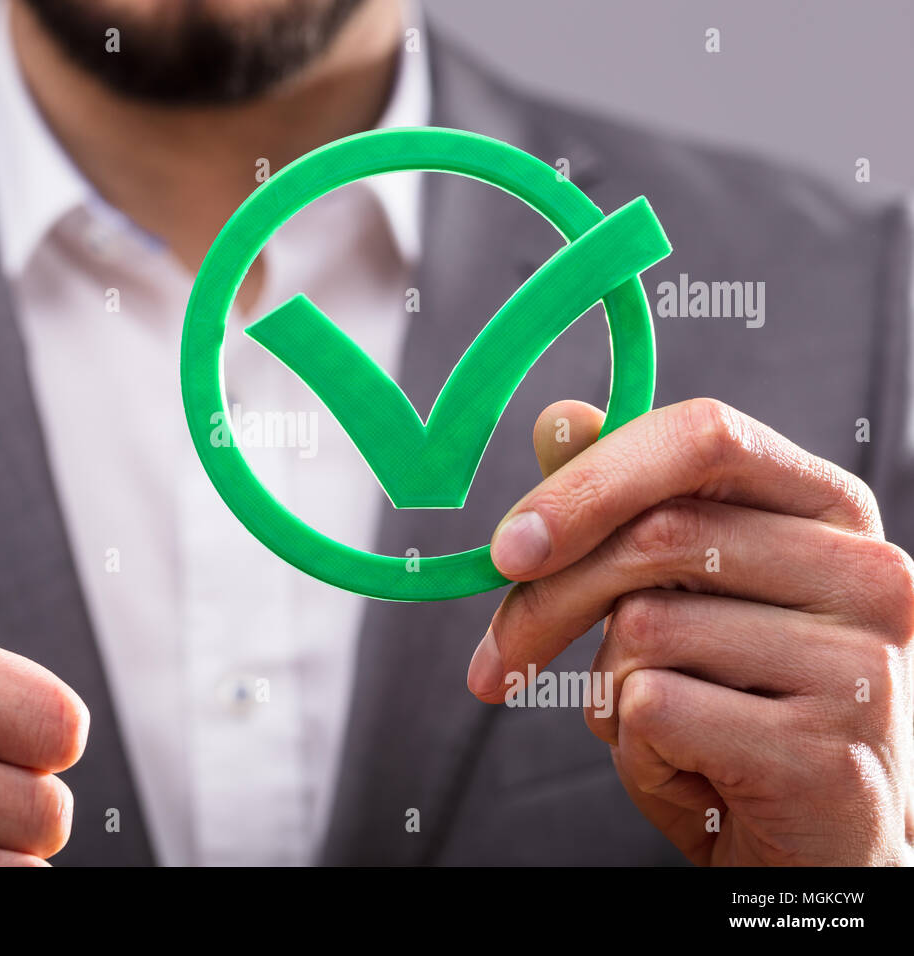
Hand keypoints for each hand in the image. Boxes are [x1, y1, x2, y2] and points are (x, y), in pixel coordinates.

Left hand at [467, 397, 913, 865]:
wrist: (813, 852)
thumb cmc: (736, 710)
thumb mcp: (680, 600)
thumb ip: (625, 506)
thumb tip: (561, 417)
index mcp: (828, 511)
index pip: (702, 436)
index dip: (587, 481)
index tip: (506, 547)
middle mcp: (867, 572)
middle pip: (653, 534)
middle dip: (544, 604)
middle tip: (496, 666)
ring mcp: (861, 665)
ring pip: (644, 628)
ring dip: (607, 693)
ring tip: (662, 731)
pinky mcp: (827, 754)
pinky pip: (655, 710)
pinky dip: (634, 751)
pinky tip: (690, 776)